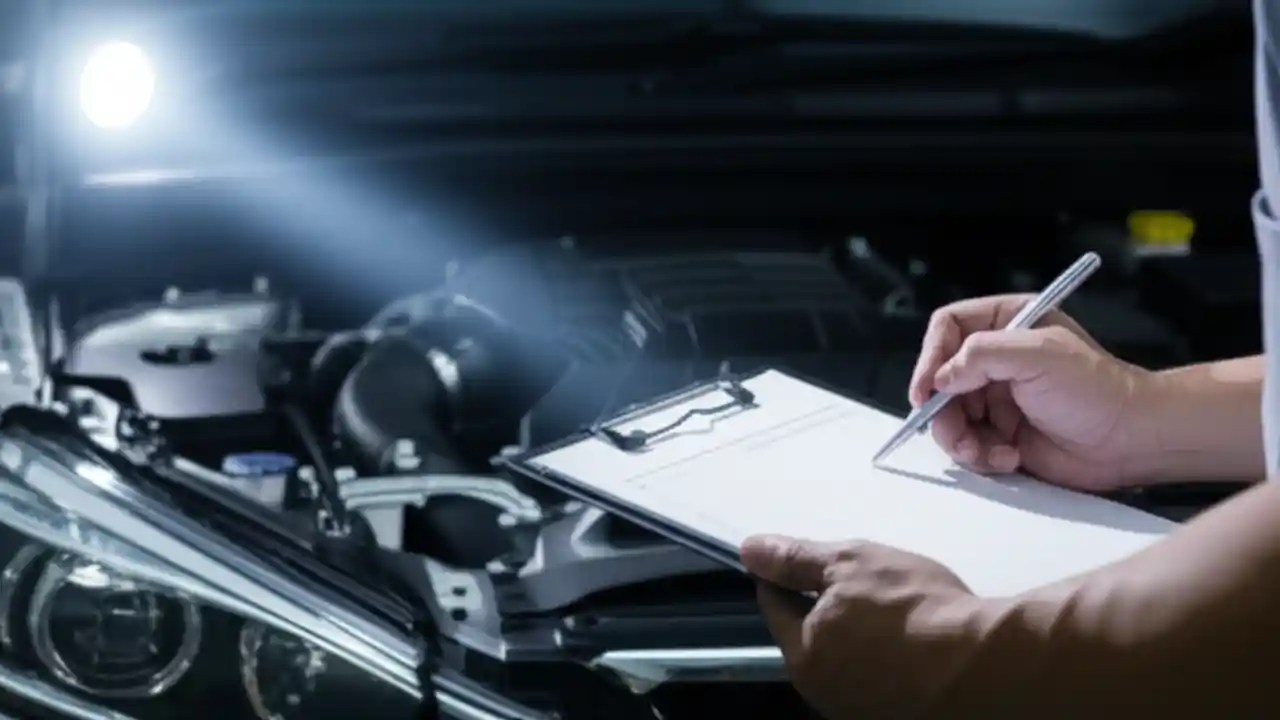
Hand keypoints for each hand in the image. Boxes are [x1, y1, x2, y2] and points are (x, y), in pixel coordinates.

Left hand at [741, 535, 981, 719]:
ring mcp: (861, 710)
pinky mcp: (896, 714)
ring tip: (886, 605)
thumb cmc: (913, 607)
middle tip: (852, 578)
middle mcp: (825, 694)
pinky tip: (908, 636)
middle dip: (821, 606)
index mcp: (804, 657)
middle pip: (808, 637)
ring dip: (854, 632)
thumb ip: (795, 559)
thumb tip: (749, 550)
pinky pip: (877, 675)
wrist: (987, 664)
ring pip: (844, 659)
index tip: (794, 559)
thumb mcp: (849, 564)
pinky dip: (883, 654)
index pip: (774, 607)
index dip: (781, 576)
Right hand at [909, 294, 1153, 491]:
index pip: (948, 328)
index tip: (926, 391)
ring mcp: (995, 397)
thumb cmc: (1095, 389)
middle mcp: (995, 359)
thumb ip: (983, 355)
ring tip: (990, 452)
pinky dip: (981, 455)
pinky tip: (1010, 457)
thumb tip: (940, 378)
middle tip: (956, 432)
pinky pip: (967, 444)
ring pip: (947, 417)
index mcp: (1006, 323)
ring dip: (961, 439)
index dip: (930, 357)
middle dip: (944, 411)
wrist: (1129, 440)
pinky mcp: (999, 433)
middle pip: (939, 379)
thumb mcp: (1039, 355)